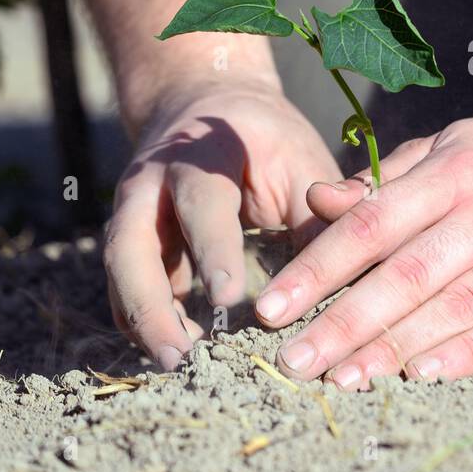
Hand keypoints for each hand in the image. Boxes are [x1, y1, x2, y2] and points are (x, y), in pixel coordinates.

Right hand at [104, 80, 341, 368]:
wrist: (206, 106)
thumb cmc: (268, 142)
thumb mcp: (302, 161)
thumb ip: (321, 212)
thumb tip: (353, 271)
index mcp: (201, 154)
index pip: (202, 203)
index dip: (214, 250)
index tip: (231, 299)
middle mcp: (151, 182)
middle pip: (130, 244)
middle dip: (151, 304)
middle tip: (180, 356)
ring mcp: (130, 212)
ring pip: (119, 271)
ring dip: (142, 321)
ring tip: (175, 365)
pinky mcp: (130, 241)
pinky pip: (124, 285)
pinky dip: (141, 320)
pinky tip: (173, 350)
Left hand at [256, 113, 472, 387]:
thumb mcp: (454, 149)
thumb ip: (386, 180)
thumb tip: (316, 202)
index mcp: (459, 171)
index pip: (375, 223)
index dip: (319, 268)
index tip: (272, 309)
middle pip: (410, 273)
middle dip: (345, 322)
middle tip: (294, 363)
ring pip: (459, 306)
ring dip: (397, 348)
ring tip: (344, 379)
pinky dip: (471, 354)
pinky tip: (424, 376)